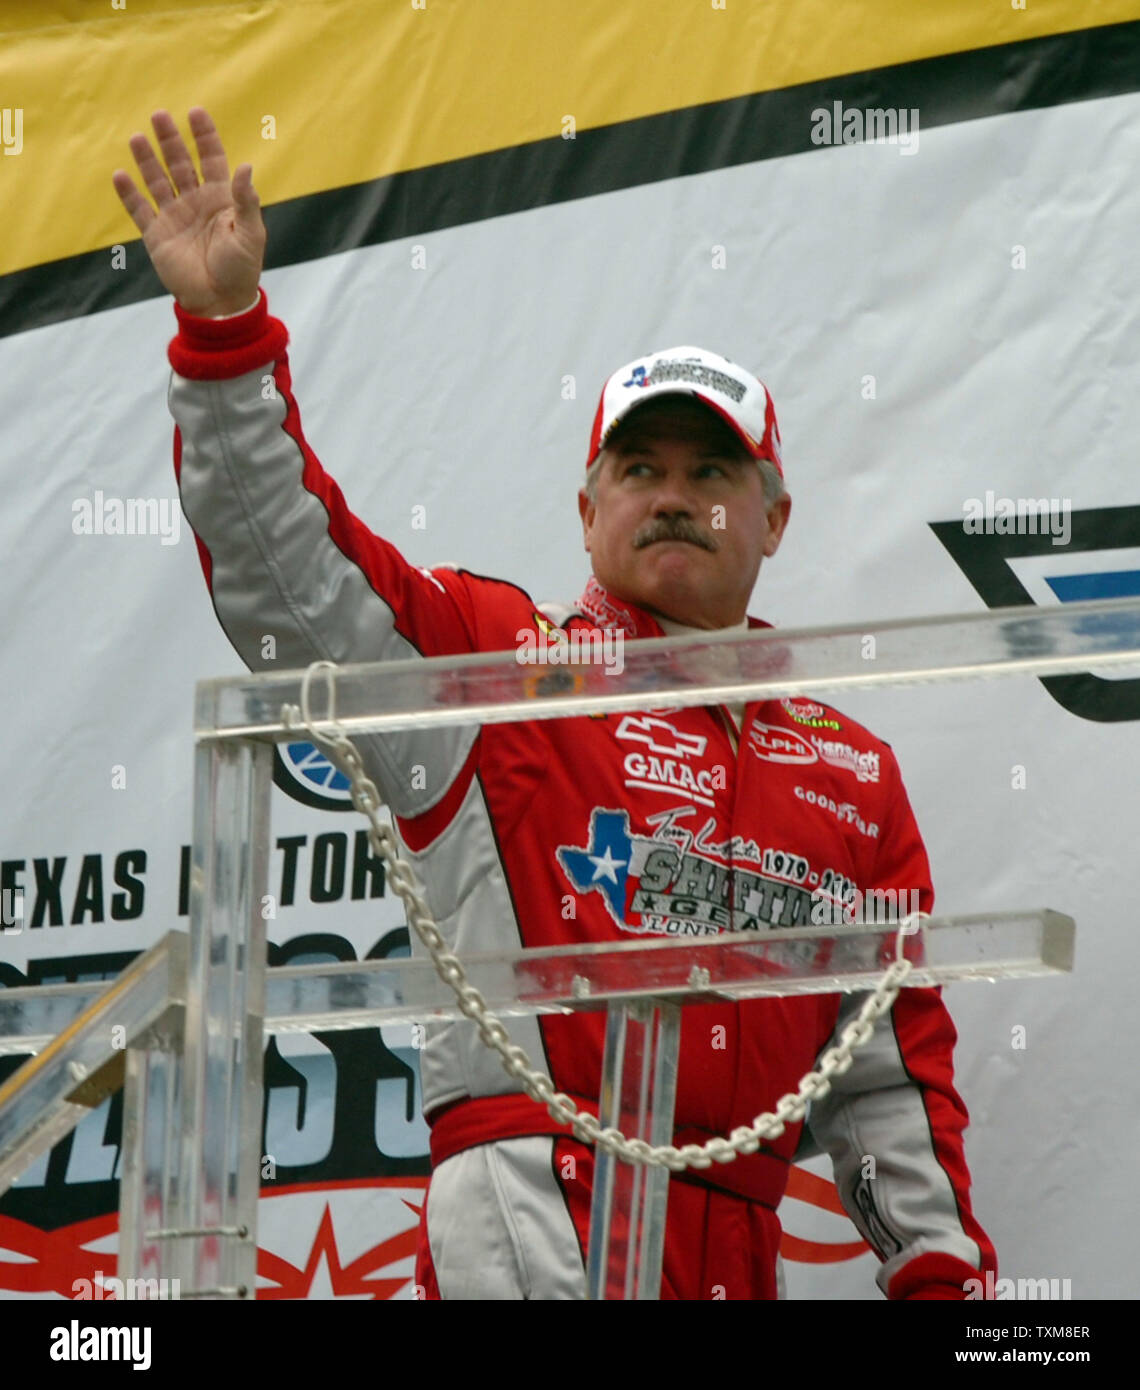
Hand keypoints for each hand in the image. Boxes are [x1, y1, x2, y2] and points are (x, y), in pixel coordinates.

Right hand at [112, 108, 265, 316]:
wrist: (221, 303)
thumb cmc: (241, 269)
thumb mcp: (250, 234)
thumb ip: (246, 201)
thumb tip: (246, 166)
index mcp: (220, 199)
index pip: (211, 159)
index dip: (204, 136)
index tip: (196, 112)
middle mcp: (195, 202)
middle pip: (180, 163)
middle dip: (170, 139)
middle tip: (159, 115)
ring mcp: (174, 217)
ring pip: (157, 181)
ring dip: (147, 160)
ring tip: (137, 138)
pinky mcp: (157, 235)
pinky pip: (139, 210)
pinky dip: (129, 194)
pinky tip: (120, 175)